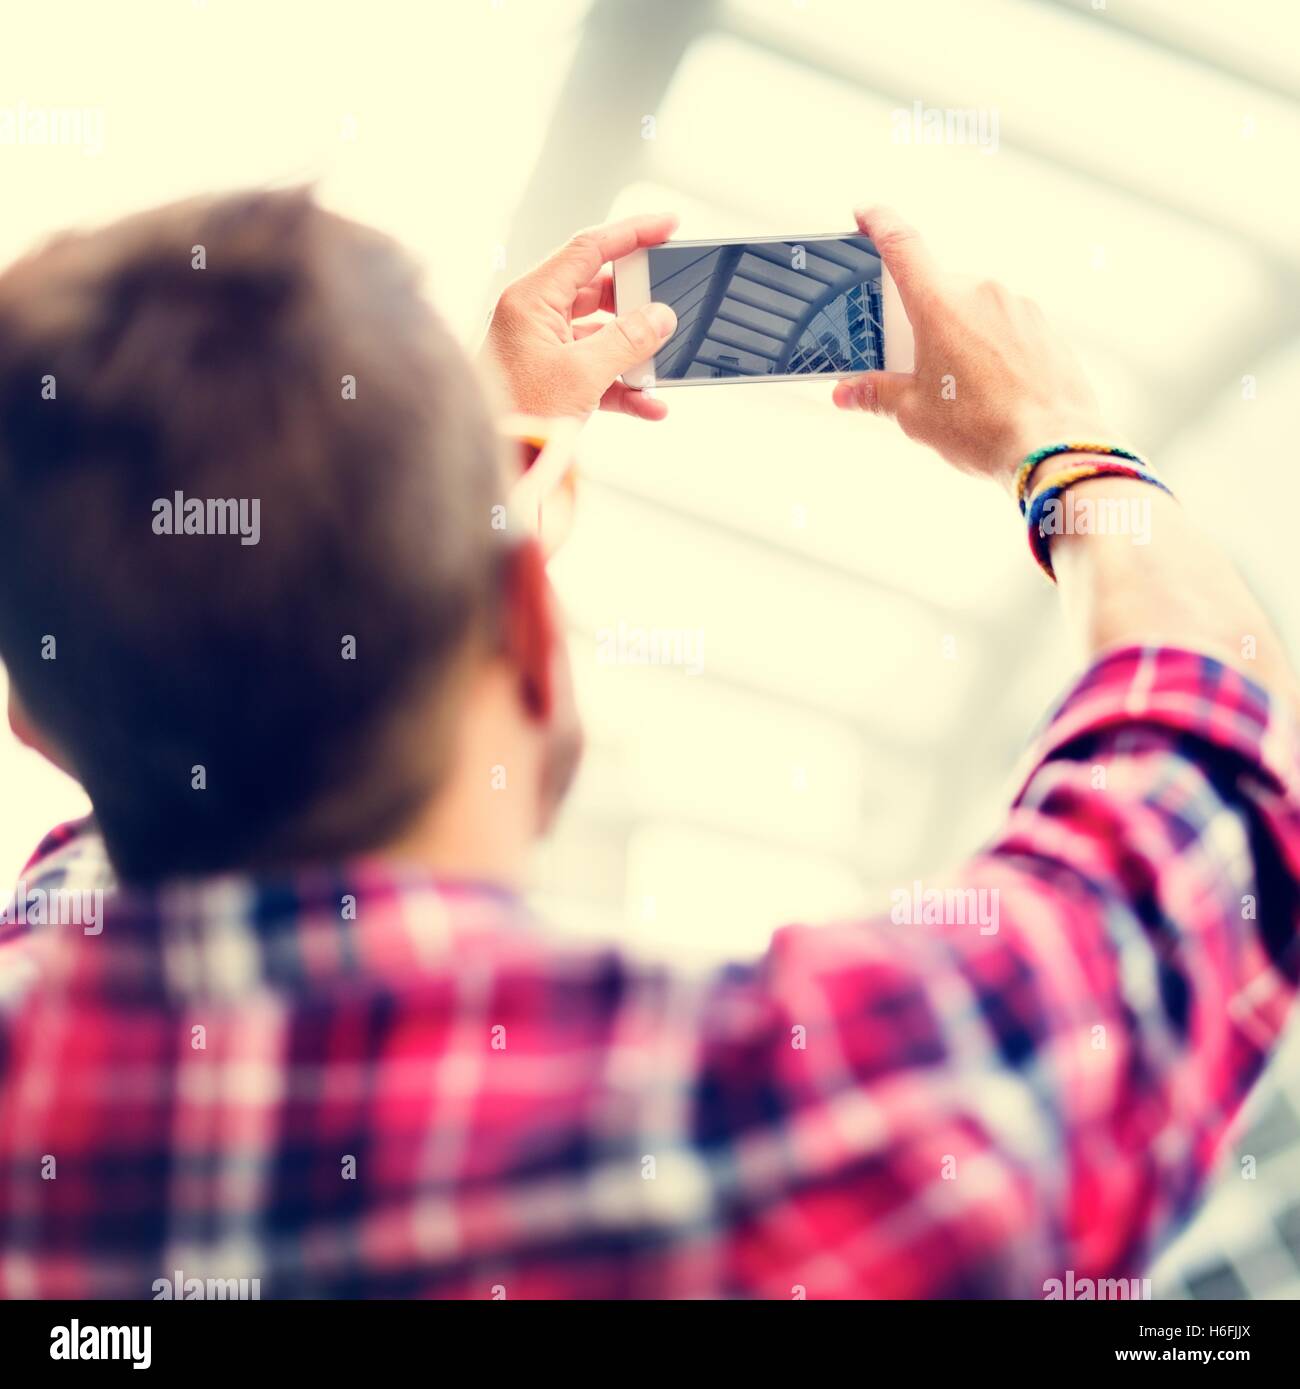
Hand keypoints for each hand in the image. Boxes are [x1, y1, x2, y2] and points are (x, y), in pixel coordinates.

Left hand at [483, 214, 678, 421]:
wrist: (497, 464)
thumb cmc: (520, 415)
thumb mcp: (582, 375)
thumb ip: (628, 341)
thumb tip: (662, 316)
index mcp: (532, 300)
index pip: (588, 249)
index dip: (632, 233)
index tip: (669, 225)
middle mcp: (534, 316)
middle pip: (597, 290)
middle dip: (638, 301)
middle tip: (671, 302)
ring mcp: (542, 348)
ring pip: (600, 333)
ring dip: (633, 352)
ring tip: (663, 361)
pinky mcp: (551, 379)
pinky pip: (595, 371)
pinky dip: (622, 386)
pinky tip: (650, 405)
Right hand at [832, 207, 1112, 490]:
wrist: (1053, 445)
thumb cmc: (983, 427)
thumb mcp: (915, 414)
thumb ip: (877, 393)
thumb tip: (847, 392)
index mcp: (940, 305)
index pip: (902, 247)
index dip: (880, 225)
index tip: (866, 214)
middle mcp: (981, 293)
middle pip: (937, 293)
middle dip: (921, 323)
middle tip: (915, 366)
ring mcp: (1017, 307)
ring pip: (973, 313)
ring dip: (959, 339)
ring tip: (959, 391)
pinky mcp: (1043, 327)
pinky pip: (1005, 329)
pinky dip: (991, 351)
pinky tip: (992, 390)